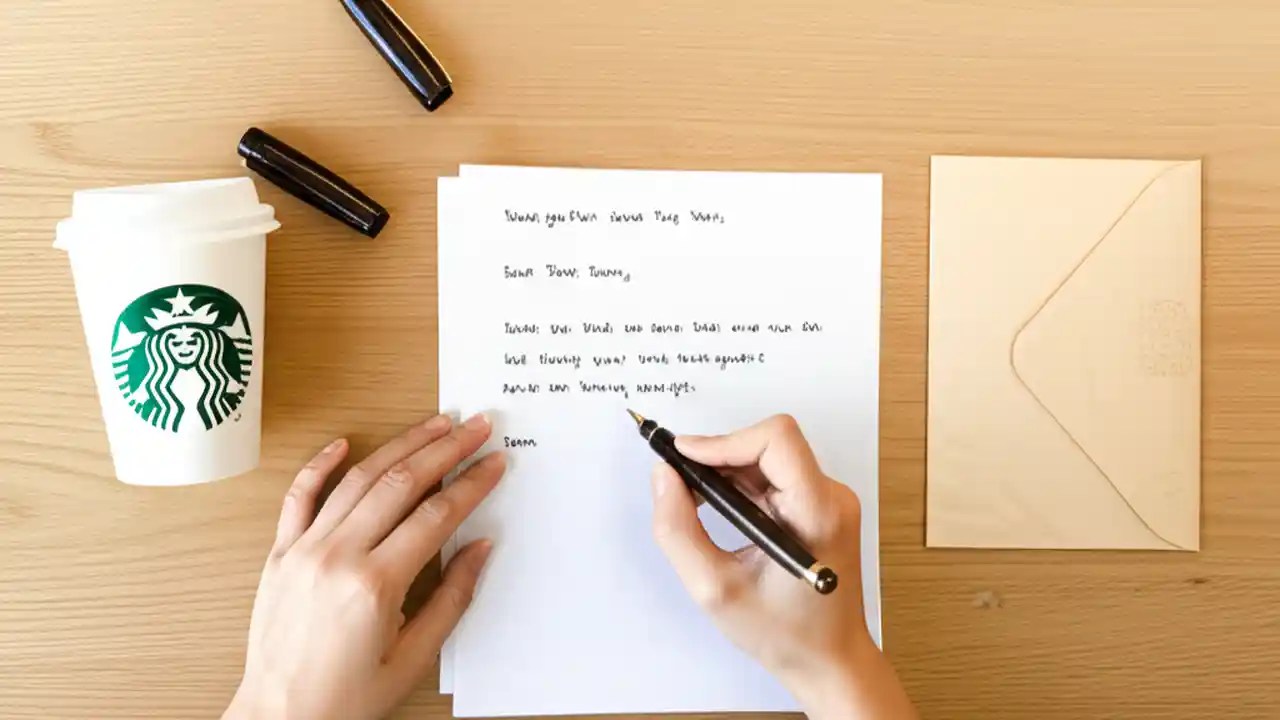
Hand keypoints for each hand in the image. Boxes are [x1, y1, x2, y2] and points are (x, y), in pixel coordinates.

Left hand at [224, 413, 502, 719]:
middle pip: (402, 482)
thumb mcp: (413, 658)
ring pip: (358, 478)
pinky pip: (300, 496)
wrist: (279, 718)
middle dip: (446, 449)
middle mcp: (337, 556)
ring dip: (400, 445)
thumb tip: (480, 548)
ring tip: (432, 425)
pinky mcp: (279, 554)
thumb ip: (452, 598)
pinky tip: (343, 443)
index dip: (472, 484)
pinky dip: (320, 465)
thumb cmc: (345, 699)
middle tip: (475, 427)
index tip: (494, 464)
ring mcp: (304, 550)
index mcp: (375, 585)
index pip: (437, 515)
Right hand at [650, 415, 915, 719]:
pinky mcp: (820, 506)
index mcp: (817, 514)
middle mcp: (831, 498)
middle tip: (678, 482)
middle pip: (768, 444)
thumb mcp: (714, 589)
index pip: (777, 440)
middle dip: (718, 456)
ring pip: (768, 456)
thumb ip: (679, 530)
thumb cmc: (783, 633)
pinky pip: (774, 475)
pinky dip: (740, 484)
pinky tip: (718, 511)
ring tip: (693, 501)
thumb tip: (664, 478)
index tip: (684, 457)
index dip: (725, 441)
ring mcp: (829, 500)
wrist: (828, 660)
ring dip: (726, 470)